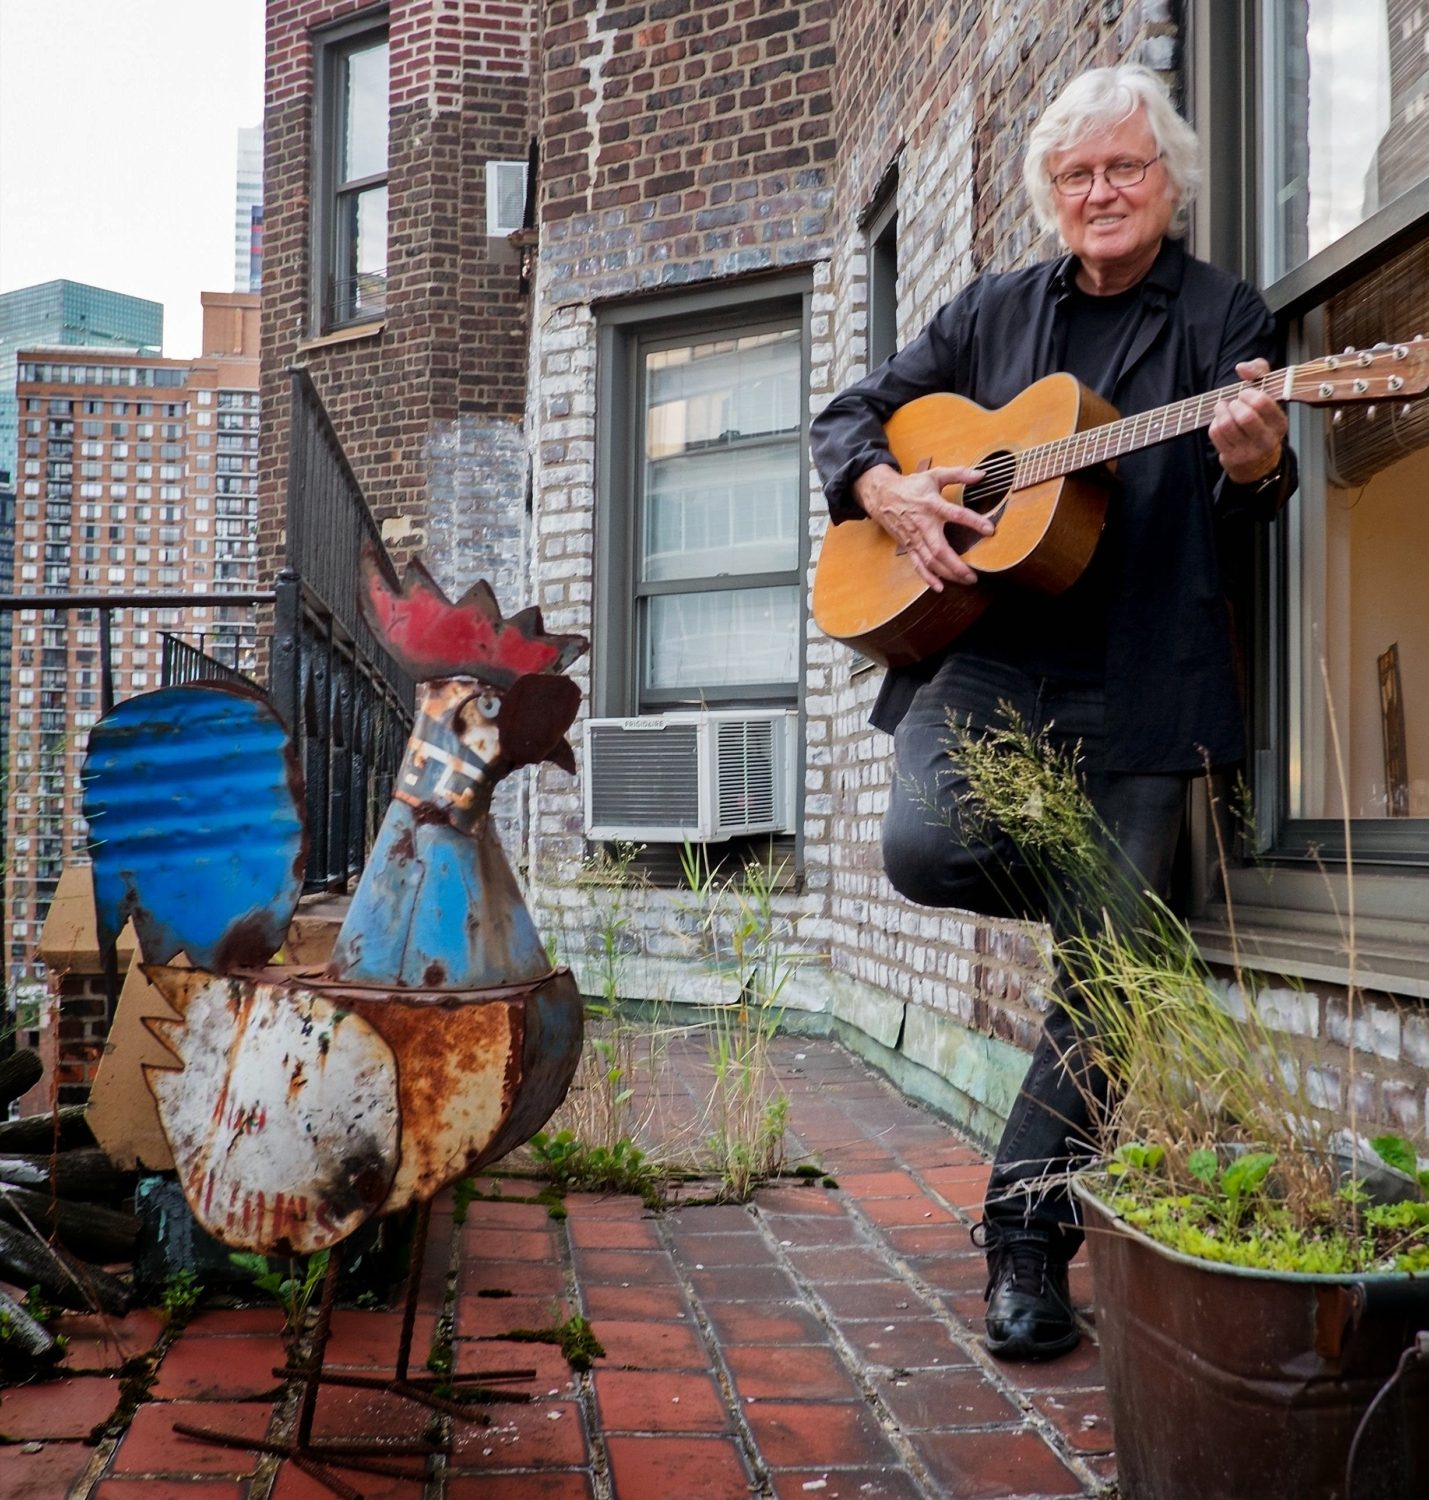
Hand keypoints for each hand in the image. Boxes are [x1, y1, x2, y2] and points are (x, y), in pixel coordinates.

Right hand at [854, 463, 993, 589]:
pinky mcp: (909, 546)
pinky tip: (939, 587)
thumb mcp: (934, 475)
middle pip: (940, 549)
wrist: (882, 496)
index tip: (989, 530)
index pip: (956, 514)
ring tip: (965, 580)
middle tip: (973, 574)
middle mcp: (924, 525)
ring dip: (947, 574)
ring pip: (930, 561)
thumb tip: (981, 474)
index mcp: (932, 505)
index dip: (973, 522)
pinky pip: (918, 565)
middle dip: (956, 565)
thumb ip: (959, 474)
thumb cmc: (911, 486)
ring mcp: (915, 538)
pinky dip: (927, 578)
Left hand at [1210, 358, 1287, 484]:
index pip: (1262, 403)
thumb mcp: (1269, 396)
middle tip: (1233, 402)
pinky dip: (1214, 423)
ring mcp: (1248, 451)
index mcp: (1279, 423)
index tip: (1244, 393)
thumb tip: (1241, 367)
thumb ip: (1260, 373)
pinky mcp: (1231, 458)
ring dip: (1220, 411)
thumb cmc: (1261, 421)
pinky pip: (1216, 434)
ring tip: (1222, 407)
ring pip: (1227, 425)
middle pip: (1244, 416)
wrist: (1258, 464)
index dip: (1248, 394)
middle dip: (1234, 404)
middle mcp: (1267, 440)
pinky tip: (1219, 421)